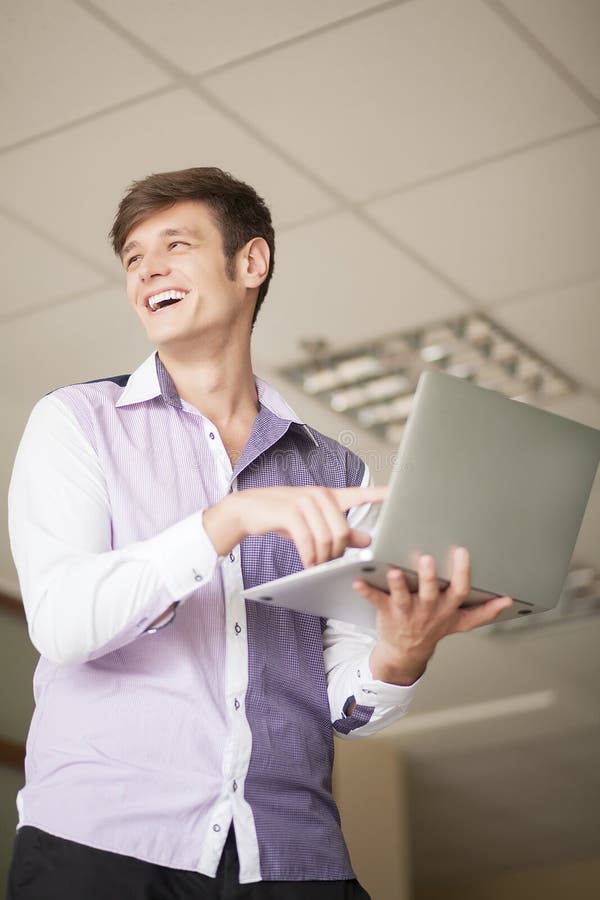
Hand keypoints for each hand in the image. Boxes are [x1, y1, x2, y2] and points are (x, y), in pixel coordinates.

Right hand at [204, 484, 387, 567]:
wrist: (249, 508)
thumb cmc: (285, 517)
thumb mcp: (315, 523)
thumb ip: (342, 530)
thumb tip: (369, 539)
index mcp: (331, 496)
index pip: (362, 494)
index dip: (382, 495)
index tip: (401, 493)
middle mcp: (320, 495)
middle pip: (343, 531)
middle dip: (336, 553)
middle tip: (325, 562)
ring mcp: (305, 501)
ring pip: (327, 538)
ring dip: (321, 558)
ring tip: (314, 564)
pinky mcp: (290, 511)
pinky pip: (308, 541)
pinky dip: (309, 557)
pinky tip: (306, 563)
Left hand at [353, 548, 512, 685]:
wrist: (406, 652)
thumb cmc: (433, 629)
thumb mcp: (461, 622)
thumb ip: (483, 611)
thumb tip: (508, 600)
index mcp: (447, 609)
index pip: (459, 592)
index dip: (462, 573)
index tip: (462, 552)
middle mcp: (428, 610)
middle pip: (430, 594)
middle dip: (428, 578)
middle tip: (426, 559)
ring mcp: (407, 612)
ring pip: (403, 598)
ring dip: (397, 585)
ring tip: (393, 571)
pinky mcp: (387, 612)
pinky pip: (376, 600)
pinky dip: (366, 591)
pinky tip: (358, 580)